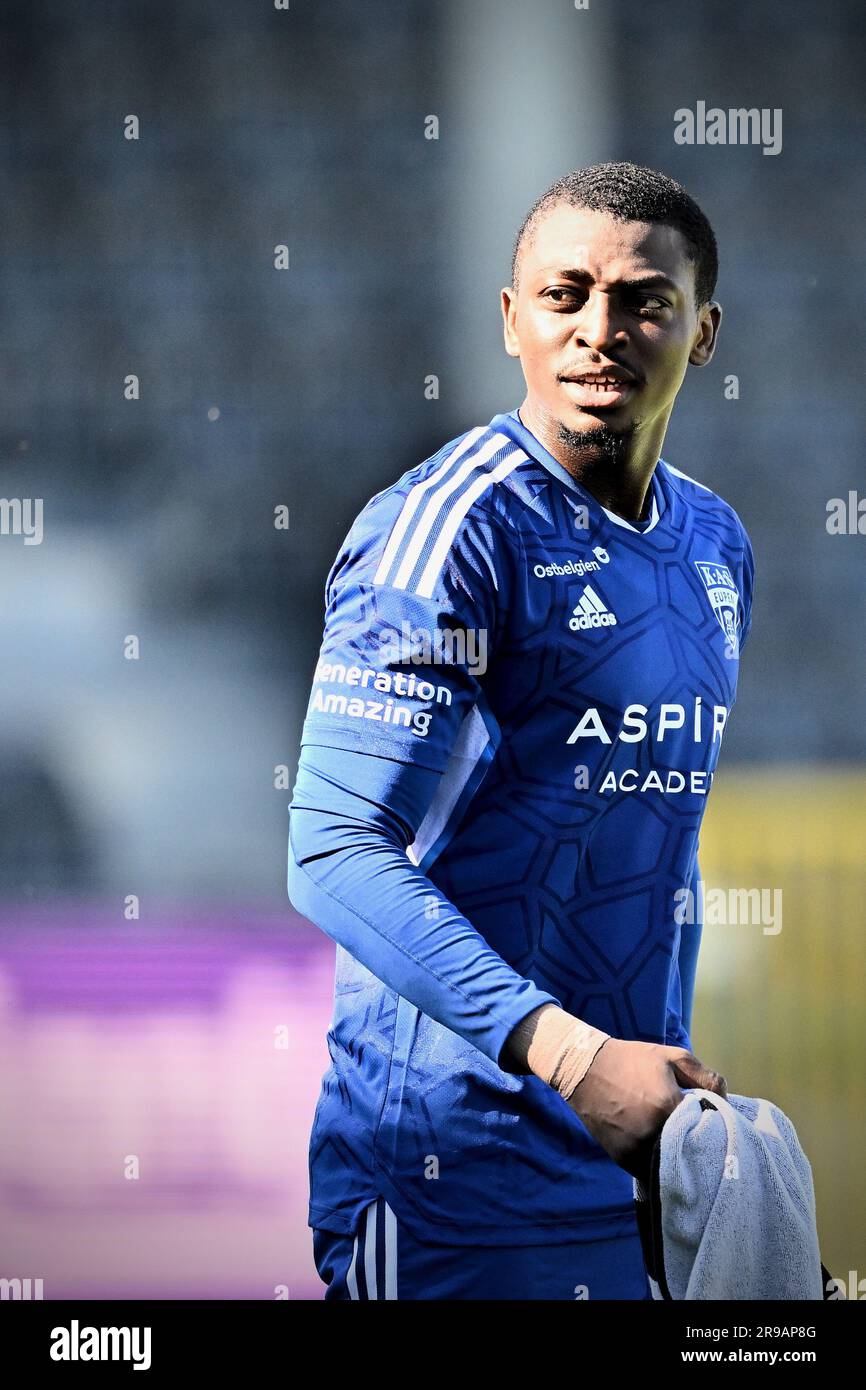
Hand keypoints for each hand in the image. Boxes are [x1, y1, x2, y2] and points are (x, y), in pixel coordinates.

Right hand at [567, 1039, 727, 1183]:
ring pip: (672, 1166)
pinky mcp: (623, 1161)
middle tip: (701, 1138)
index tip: (715, 1126)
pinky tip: (661, 1149)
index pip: (708, 1131)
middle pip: (691, 1153)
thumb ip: (705, 1077)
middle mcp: (653, 1134)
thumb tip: (727, 1101)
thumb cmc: (632, 1061)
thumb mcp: (672, 1057)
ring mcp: (636, 1151)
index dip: (714, 1128)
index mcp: (668, 1107)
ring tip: (681, 1145)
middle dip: (699, 1147)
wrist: (586, 1070)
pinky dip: (659, 1164)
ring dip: (679, 1159)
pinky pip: (651, 1171)